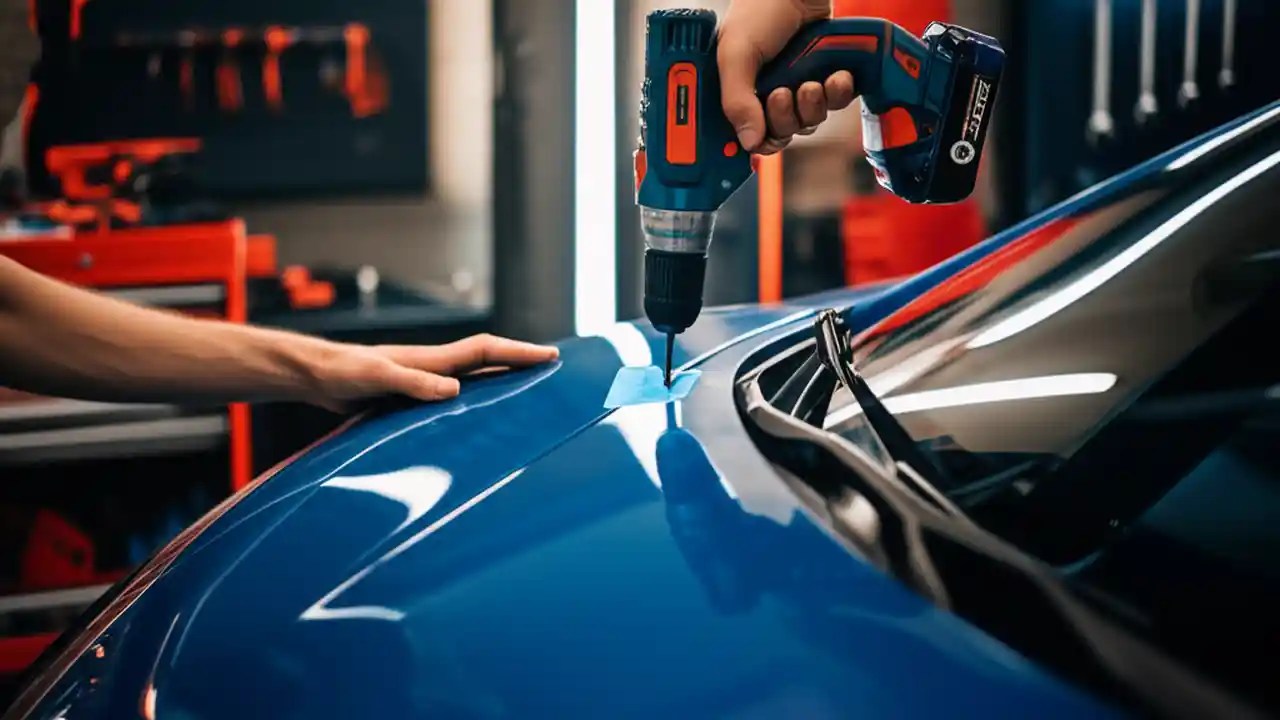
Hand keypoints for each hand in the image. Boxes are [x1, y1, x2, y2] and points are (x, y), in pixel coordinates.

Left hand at [307, 334, 558, 411]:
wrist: (313, 375)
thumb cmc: (340, 373)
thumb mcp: (377, 377)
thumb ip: (413, 382)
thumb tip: (456, 390)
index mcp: (430, 360)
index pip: (484, 351)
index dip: (519, 352)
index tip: (550, 355)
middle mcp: (433, 366)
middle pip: (487, 358)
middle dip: (521, 358)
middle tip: (552, 364)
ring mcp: (423, 379)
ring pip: (474, 374)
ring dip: (502, 374)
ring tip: (529, 384)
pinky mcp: (412, 394)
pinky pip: (456, 391)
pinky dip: (477, 393)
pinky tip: (479, 411)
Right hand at [718, 0, 854, 154]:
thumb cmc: (759, 10)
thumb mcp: (736, 55)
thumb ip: (736, 101)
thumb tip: (749, 142)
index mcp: (738, 92)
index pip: (745, 136)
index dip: (755, 141)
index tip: (761, 133)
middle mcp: (766, 94)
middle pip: (780, 134)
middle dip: (785, 120)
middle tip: (782, 93)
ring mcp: (797, 87)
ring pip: (808, 123)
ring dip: (811, 107)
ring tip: (809, 83)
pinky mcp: (824, 79)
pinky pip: (835, 104)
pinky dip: (838, 94)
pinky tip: (834, 76)